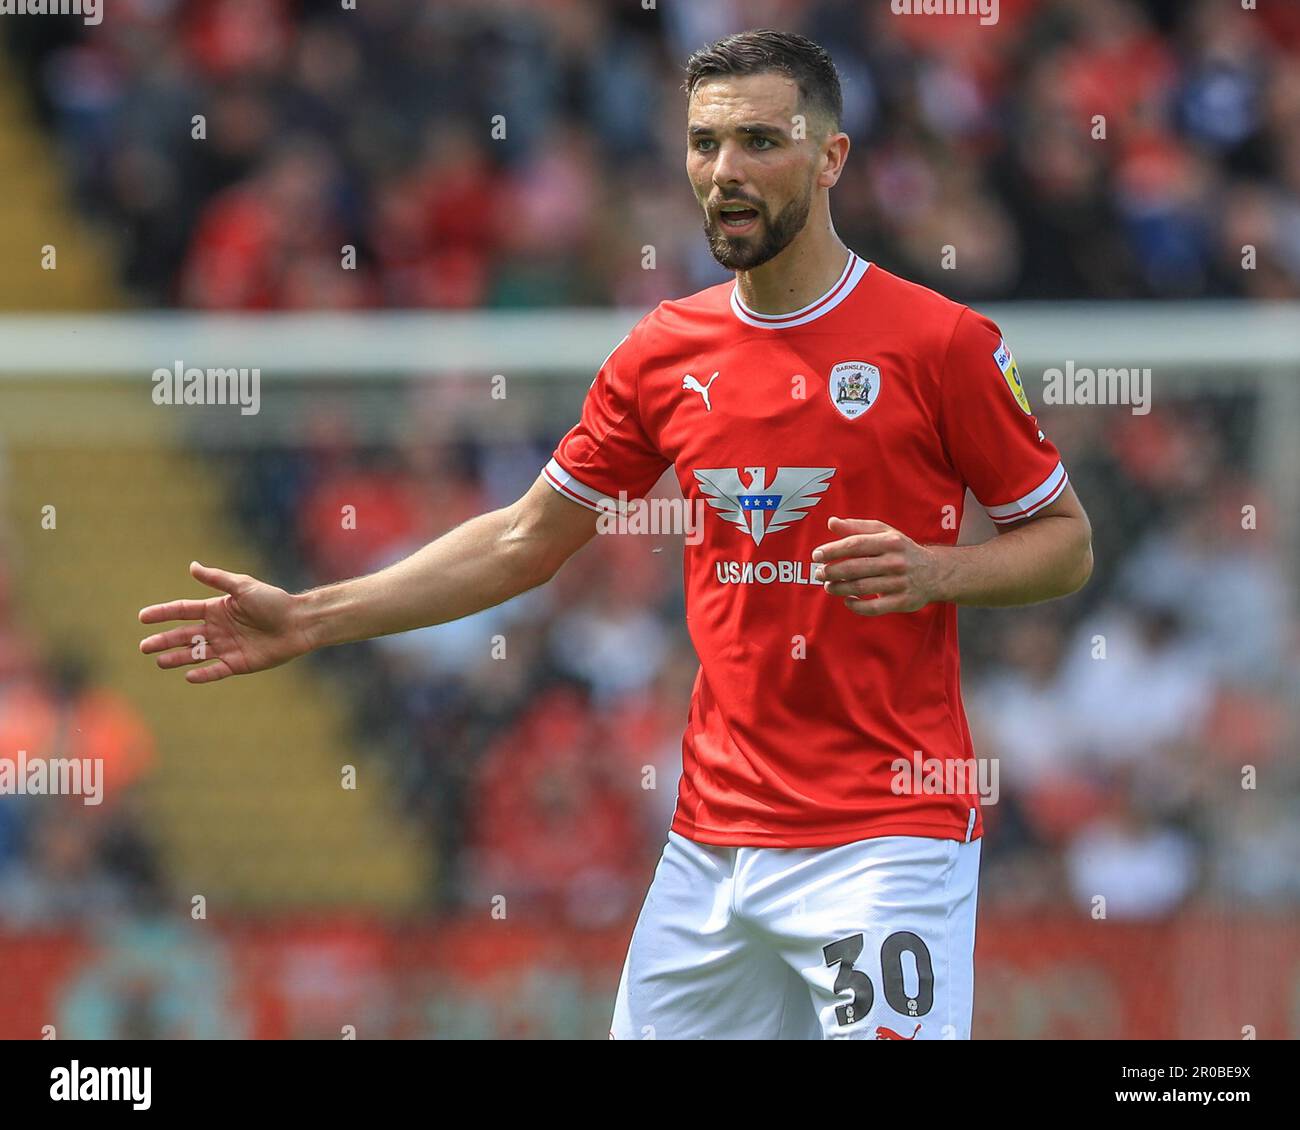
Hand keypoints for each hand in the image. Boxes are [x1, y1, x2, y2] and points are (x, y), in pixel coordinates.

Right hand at [138, 561, 314, 682]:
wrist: (299, 623)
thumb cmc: (274, 601)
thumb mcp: (244, 586)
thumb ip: (218, 580)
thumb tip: (192, 566)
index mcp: (217, 609)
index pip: (183, 611)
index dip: (162, 614)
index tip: (142, 617)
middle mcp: (218, 628)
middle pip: (184, 635)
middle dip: (163, 641)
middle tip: (144, 647)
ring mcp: (227, 647)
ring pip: (196, 654)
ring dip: (177, 658)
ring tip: (159, 662)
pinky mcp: (239, 663)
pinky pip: (217, 670)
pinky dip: (203, 673)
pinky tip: (188, 676)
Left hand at [811, 517, 943, 616]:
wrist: (935, 572)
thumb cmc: (902, 550)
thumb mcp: (884, 533)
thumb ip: (857, 527)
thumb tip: (831, 522)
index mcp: (890, 541)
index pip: (855, 545)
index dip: (832, 550)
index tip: (816, 555)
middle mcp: (895, 561)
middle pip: (855, 568)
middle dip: (831, 571)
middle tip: (819, 573)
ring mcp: (899, 583)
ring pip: (861, 587)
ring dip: (839, 588)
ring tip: (828, 586)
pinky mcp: (902, 601)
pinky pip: (873, 607)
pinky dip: (856, 606)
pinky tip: (847, 600)